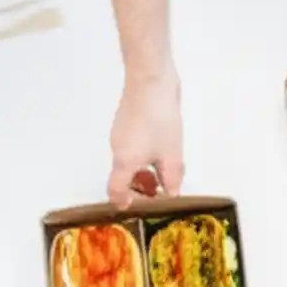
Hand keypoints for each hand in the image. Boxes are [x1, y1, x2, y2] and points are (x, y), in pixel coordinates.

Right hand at [108, 72, 182, 208]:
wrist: (151, 80)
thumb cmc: (160, 120)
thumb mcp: (171, 153)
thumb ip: (171, 177)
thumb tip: (171, 193)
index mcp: (124, 162)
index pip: (115, 190)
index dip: (123, 202)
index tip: (135, 206)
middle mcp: (117, 149)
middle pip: (122, 175)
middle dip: (140, 186)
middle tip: (160, 189)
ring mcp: (120, 133)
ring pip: (129, 160)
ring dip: (144, 169)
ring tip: (165, 169)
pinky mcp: (127, 120)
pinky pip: (133, 146)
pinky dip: (144, 154)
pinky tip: (162, 147)